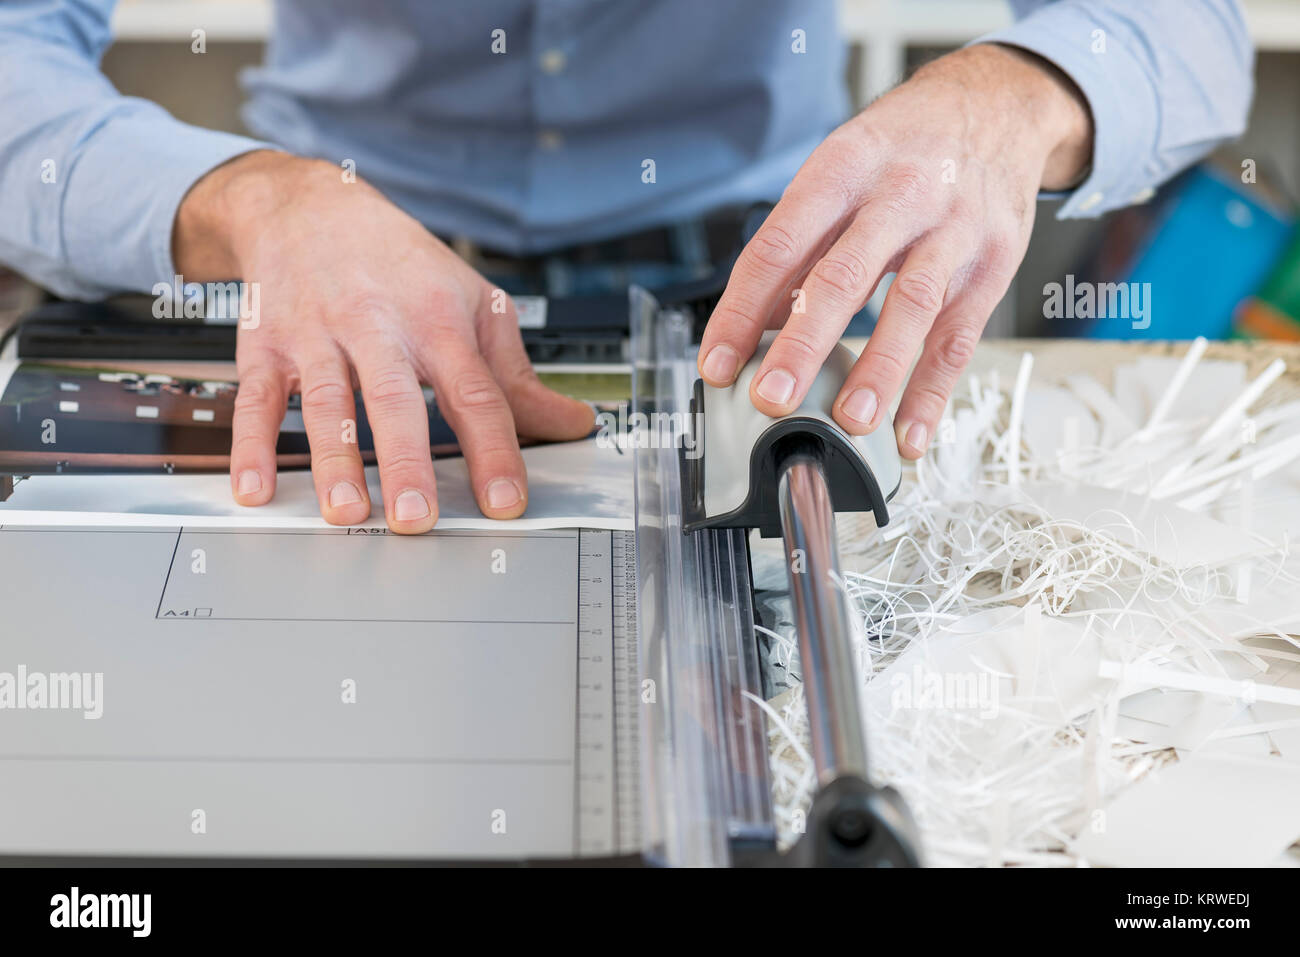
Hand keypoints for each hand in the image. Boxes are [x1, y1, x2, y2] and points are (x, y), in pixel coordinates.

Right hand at [174, 151, 593, 531]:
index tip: (506, 500)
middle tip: (417, 518)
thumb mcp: (474, 304)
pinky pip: (257, 398)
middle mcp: (377, 326)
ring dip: (333, 459)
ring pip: (326, 400)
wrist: (309, 206)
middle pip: (395, 397)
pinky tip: (255, 488)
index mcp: (438, 320)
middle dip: (406, 460)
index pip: (475, 392)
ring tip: (345, 512)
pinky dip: (251, 445)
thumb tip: (572, 423)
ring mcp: (317, 335)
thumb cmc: (401, 265)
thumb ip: (517, 376)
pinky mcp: (266, 346)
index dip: (494, 449)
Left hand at [698, 43, 1091, 457]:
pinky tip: (909, 432)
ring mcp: (952, 230)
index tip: (717, 364)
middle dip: (804, 344)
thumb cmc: (904, 146)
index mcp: (844, 167)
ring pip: (912, 306)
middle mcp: (900, 195)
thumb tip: (758, 325)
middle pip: (844, 275)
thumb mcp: (842, 169)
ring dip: (878, 371)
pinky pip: (960, 336)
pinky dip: (933, 391)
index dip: (743, 309)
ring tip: (848, 422)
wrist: (999, 104)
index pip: (780, 245)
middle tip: (773, 398)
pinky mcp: (993, 264)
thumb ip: (801, 245)